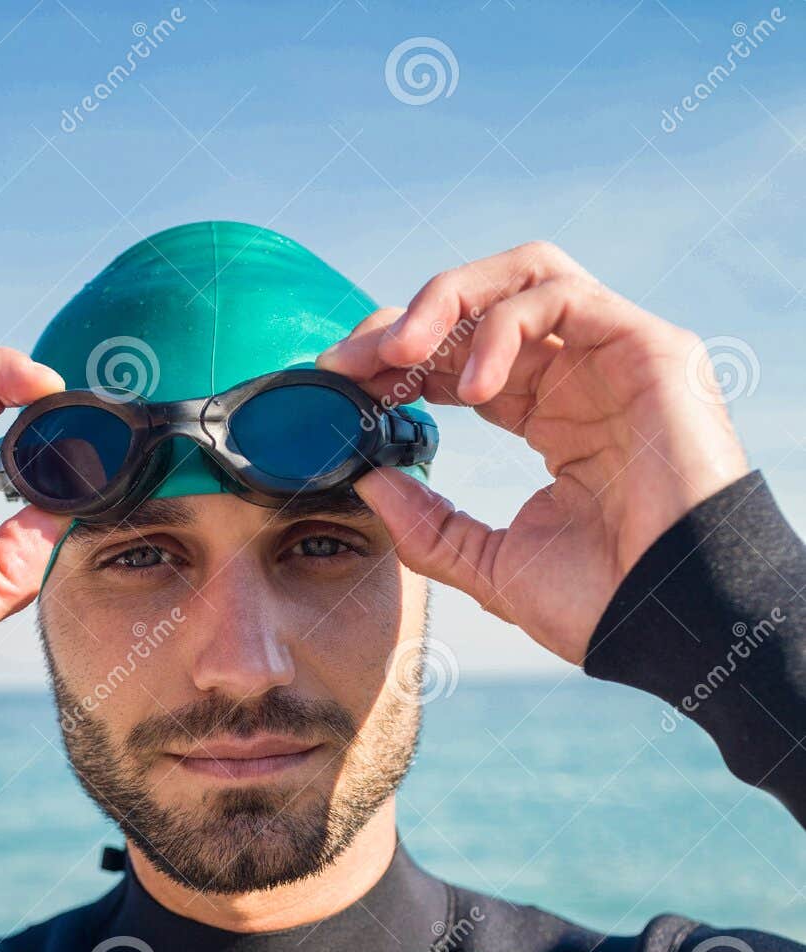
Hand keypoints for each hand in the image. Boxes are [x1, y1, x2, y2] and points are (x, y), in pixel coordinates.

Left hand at [316, 241, 750, 663]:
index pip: (461, 359)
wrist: (670, 620)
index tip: (337, 390)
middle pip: (482, 305)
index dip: (395, 365)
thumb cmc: (602, 600)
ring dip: (446, 302)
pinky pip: (560, 295)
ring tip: (399, 357)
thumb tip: (367, 482)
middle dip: (404, 326)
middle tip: (351, 366)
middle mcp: (580, 375)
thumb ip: (429, 526)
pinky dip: (501, 325)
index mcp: (548, 416)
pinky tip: (469, 386)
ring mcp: (614, 355)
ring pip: (522, 275)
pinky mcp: (647, 347)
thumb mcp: (491, 565)